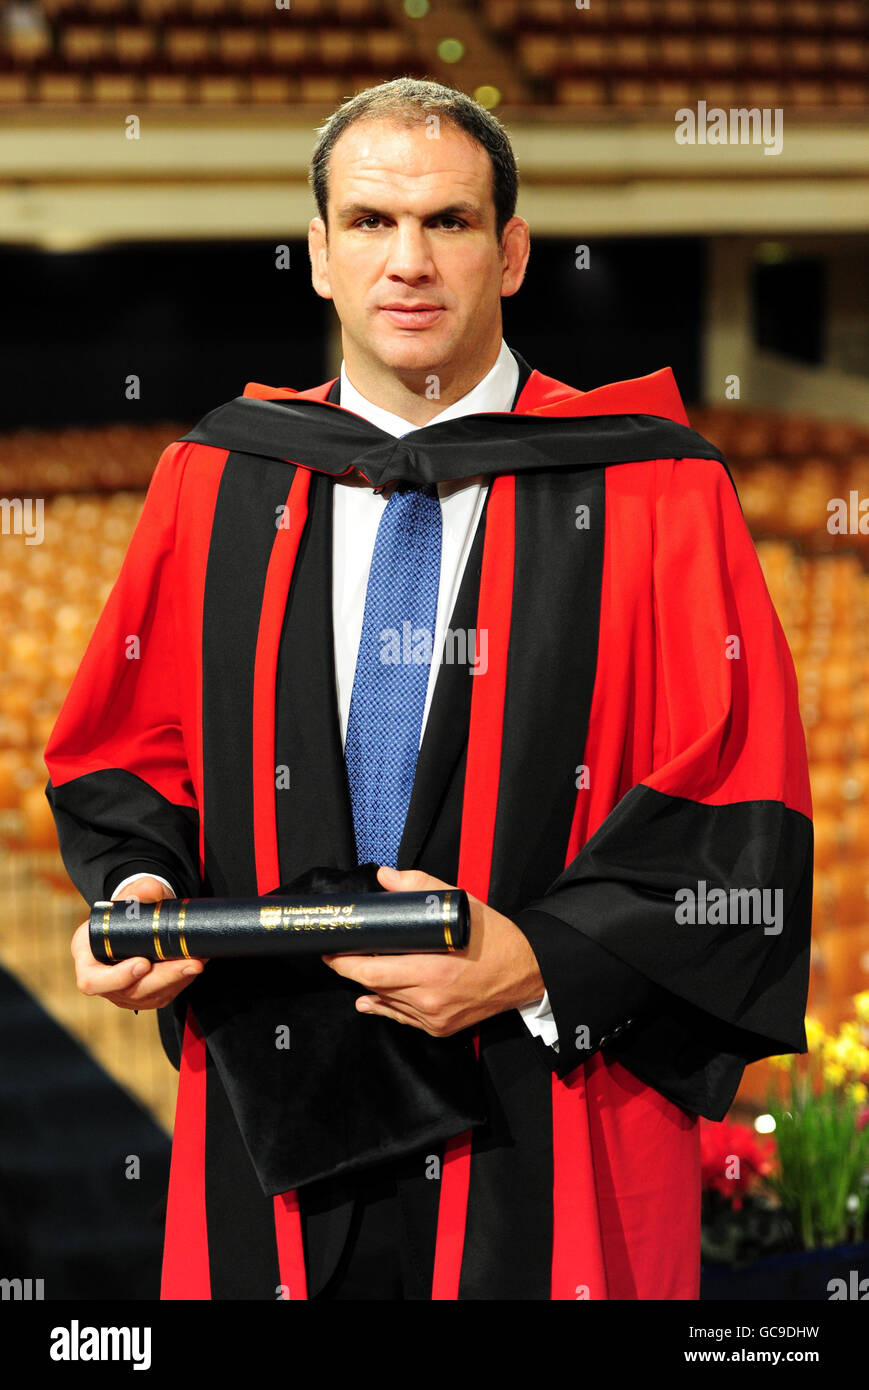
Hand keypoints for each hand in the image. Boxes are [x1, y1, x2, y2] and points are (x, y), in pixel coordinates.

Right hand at [70, 875, 207, 1011]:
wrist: (142, 914)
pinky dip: (182, 980)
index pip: (92, 979)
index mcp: (87, 955)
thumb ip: (139, 889)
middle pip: (129, 991)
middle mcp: (102, 979)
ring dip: (177, 980)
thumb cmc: (130, 905)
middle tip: (189, 963)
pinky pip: (163, 994)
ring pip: (150, 996)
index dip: (117, 977)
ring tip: (198, 961)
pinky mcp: (144, 995)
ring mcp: (123, 991)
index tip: (143, 963)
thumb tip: (150, 890)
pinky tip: (196, 964)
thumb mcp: (132, 892)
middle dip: (162, 978)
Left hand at [321, 866, 544, 1036]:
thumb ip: (420, 888)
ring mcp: (435, 1017)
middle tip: (337, 955)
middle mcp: (431, 998)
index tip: (332, 948)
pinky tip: (370, 998)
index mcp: (433, 969)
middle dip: (350, 971)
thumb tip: (386, 877)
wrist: (526, 972)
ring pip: (387, 1002)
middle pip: (375, 987)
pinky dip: (384, 1006)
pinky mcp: (440, 1028)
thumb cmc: (492, 937)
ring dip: (369, 986)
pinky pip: (402, 1018)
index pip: (373, 970)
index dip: (345, 962)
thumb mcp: (459, 904)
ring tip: (355, 969)